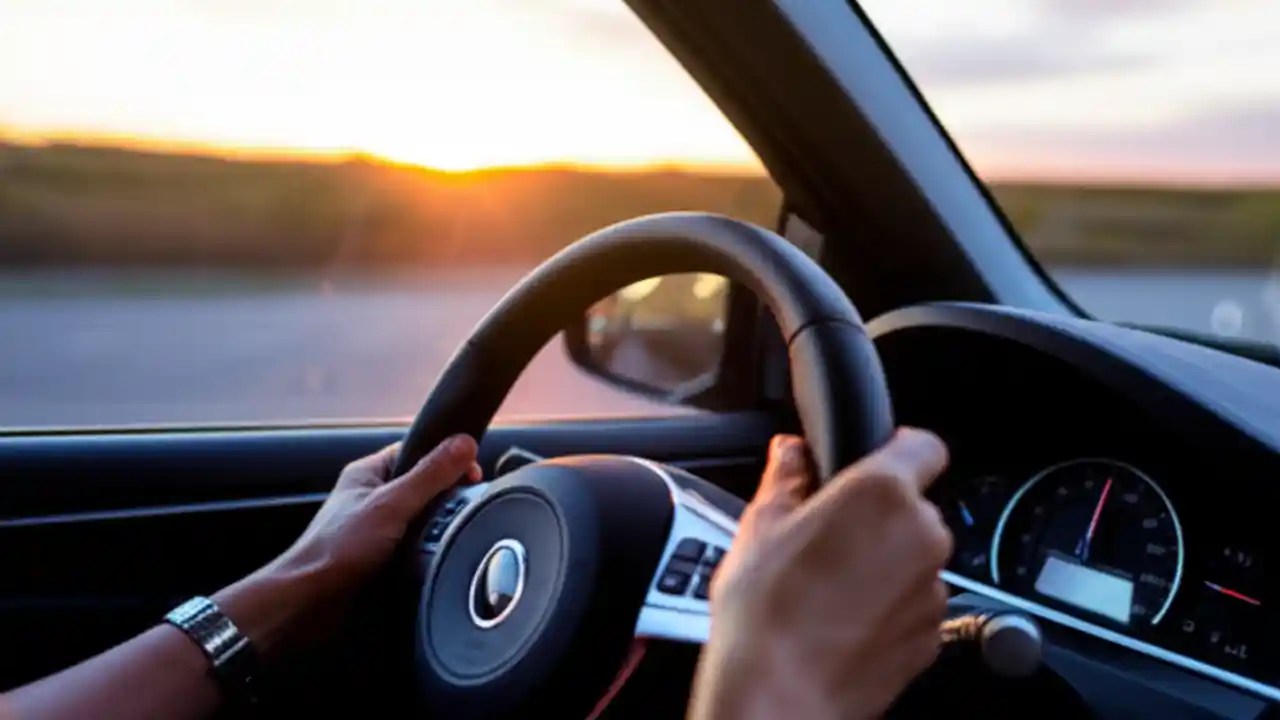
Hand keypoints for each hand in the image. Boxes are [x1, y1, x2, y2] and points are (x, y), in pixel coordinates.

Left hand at [213, 435, 481, 659]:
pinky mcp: (381, 558)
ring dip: (437, 528)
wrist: (309, 605)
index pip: (417, 451)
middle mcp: (371, 498)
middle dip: (445, 498)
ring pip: (421, 520)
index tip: (472, 474)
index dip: (446, 458)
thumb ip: (430, 474)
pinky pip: (416, 547)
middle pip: (423, 487)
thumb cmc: (336, 550)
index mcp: (368, 473)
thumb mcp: (391, 504)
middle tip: (463, 508)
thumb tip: (464, 443)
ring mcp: (375, 529)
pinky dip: (428, 551)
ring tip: (450, 536)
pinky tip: (436, 558)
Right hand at [689, 430, 951, 719]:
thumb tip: (791, 452)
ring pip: (913, 558)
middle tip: (824, 537)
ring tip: (826, 586)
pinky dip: (886, 606)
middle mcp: (922, 536)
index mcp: (882, 493)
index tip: (870, 462)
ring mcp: (931, 591)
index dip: (897, 449)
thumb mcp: (760, 526)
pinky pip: (912, 603)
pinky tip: (840, 619)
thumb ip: (786, 477)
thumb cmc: (765, 614)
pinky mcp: (932, 636)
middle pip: (912, 507)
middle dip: (875, 517)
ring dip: (881, 564)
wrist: (778, 697)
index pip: (923, 445)